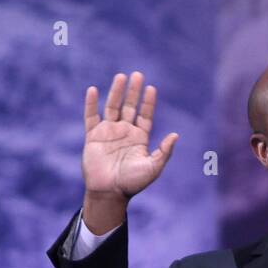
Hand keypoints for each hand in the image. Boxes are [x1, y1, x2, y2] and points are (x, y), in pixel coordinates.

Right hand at [81, 72, 178, 227]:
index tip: (151, 88)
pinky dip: (91, 104)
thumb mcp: (153, 167)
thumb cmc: (132, 183)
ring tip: (121, 77)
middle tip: (137, 75)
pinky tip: (93, 90)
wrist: (110, 192)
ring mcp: (108, 132)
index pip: (145, 115)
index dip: (148, 103)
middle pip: (129, 107)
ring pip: (112, 107)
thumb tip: (176, 135)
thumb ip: (164, 152)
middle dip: (133, 92)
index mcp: (139, 138)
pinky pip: (91, 116)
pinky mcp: (93, 136)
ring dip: (116, 92)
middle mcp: (124, 132)